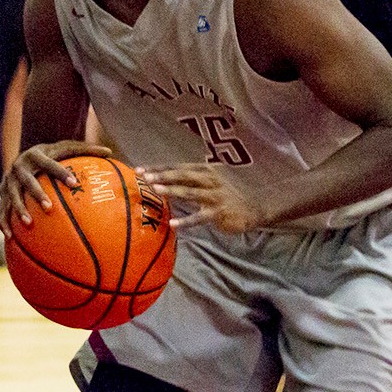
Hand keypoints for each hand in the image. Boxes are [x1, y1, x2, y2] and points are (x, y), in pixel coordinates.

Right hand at [0, 140, 112, 233]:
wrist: (25, 153)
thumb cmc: (53, 154)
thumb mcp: (66, 148)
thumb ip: (86, 149)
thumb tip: (110, 152)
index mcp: (36, 154)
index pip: (49, 163)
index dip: (61, 172)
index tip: (74, 183)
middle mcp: (19, 166)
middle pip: (27, 181)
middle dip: (37, 194)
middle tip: (49, 208)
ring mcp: (8, 180)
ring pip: (11, 196)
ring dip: (19, 210)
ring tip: (29, 224)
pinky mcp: (1, 192)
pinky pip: (1, 209)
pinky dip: (4, 222)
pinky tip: (10, 237)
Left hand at [139, 163, 262, 232]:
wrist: (251, 209)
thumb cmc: (223, 196)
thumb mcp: (207, 183)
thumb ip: (188, 181)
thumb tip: (160, 181)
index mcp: (204, 170)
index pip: (178, 167)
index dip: (159, 168)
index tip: (140, 169)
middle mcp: (210, 179)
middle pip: (183, 175)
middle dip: (163, 176)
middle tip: (145, 177)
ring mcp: (215, 195)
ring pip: (190, 192)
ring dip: (173, 191)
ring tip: (156, 190)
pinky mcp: (219, 212)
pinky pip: (199, 217)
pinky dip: (186, 220)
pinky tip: (173, 224)